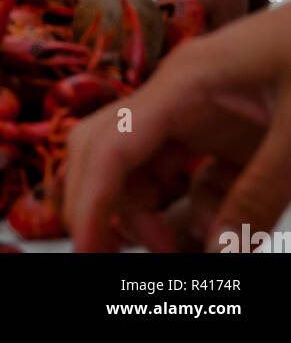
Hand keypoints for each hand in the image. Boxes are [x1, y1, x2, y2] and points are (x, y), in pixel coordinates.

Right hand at [63, 4, 290, 252]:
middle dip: (102, 202)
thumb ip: (256, 196)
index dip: (90, 199)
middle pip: (108, 149)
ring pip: (145, 169)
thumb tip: (216, 255)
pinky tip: (216, 238)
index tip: (86, 252)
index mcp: (184, 85)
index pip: (113, 144)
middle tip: (110, 257)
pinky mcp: (224, 129)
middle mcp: (177, 97)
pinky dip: (194, 213)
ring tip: (178, 256)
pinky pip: (189, 178)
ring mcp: (199, 112)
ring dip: (150, 215)